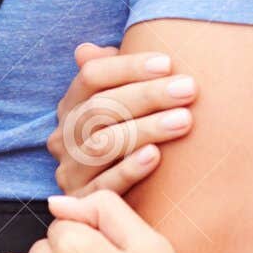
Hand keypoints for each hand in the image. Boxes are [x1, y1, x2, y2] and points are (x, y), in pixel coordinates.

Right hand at [47, 42, 197, 196]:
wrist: (126, 200)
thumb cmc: (129, 136)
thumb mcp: (119, 104)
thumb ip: (113, 77)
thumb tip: (87, 50)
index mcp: (71, 106)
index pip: (91, 76)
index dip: (128, 67)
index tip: (168, 62)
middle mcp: (64, 136)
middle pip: (99, 108)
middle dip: (147, 95)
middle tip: (188, 89)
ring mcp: (70, 170)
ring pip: (102, 145)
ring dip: (145, 129)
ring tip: (183, 120)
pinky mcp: (81, 201)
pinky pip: (104, 185)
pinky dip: (129, 169)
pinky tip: (156, 156)